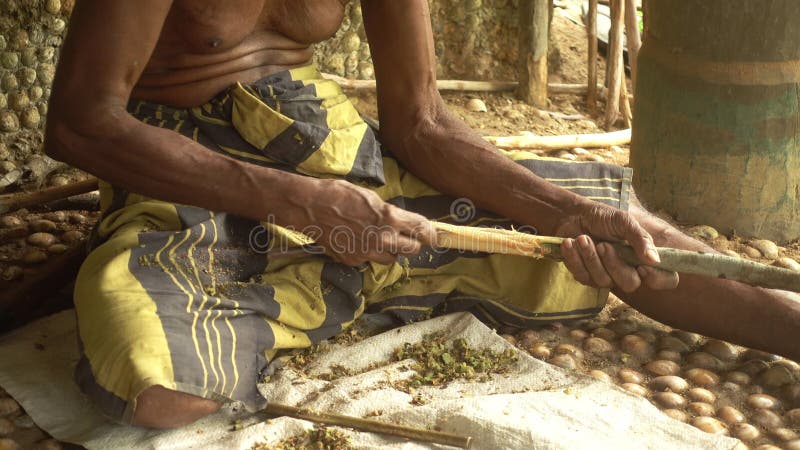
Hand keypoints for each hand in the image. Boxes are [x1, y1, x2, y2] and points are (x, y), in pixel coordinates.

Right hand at [285, 179, 436, 265]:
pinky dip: (368, 254)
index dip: (430, 233)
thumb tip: (401, 220)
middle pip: (412, 249)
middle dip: (412, 243)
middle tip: (408, 238)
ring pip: (391, 259)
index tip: (434, 235)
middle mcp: (381, 238)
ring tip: (379, 239)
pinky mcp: (352, 260)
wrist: (309, 207)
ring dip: (391, 251)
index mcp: (388, 217)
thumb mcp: (370, 196)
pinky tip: (357, 241)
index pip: (421, 229)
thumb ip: (388, 211)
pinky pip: (368, 261)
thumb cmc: (338, 194)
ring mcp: (366, 252)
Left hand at [554, 201, 678, 292]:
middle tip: (603, 245)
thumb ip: (640, 239)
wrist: (572, 215)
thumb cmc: (602, 218)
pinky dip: (575, 259)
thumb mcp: (623, 222)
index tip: (643, 267)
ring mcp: (606, 276)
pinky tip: (570, 243)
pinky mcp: (586, 277)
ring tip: (582, 238)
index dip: (658, 279)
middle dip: (615, 264)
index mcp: (644, 257)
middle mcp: (629, 271)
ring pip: (604, 281)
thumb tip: (656, 260)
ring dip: (591, 257)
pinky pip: (583, 277)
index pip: (666, 280)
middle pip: (630, 284)